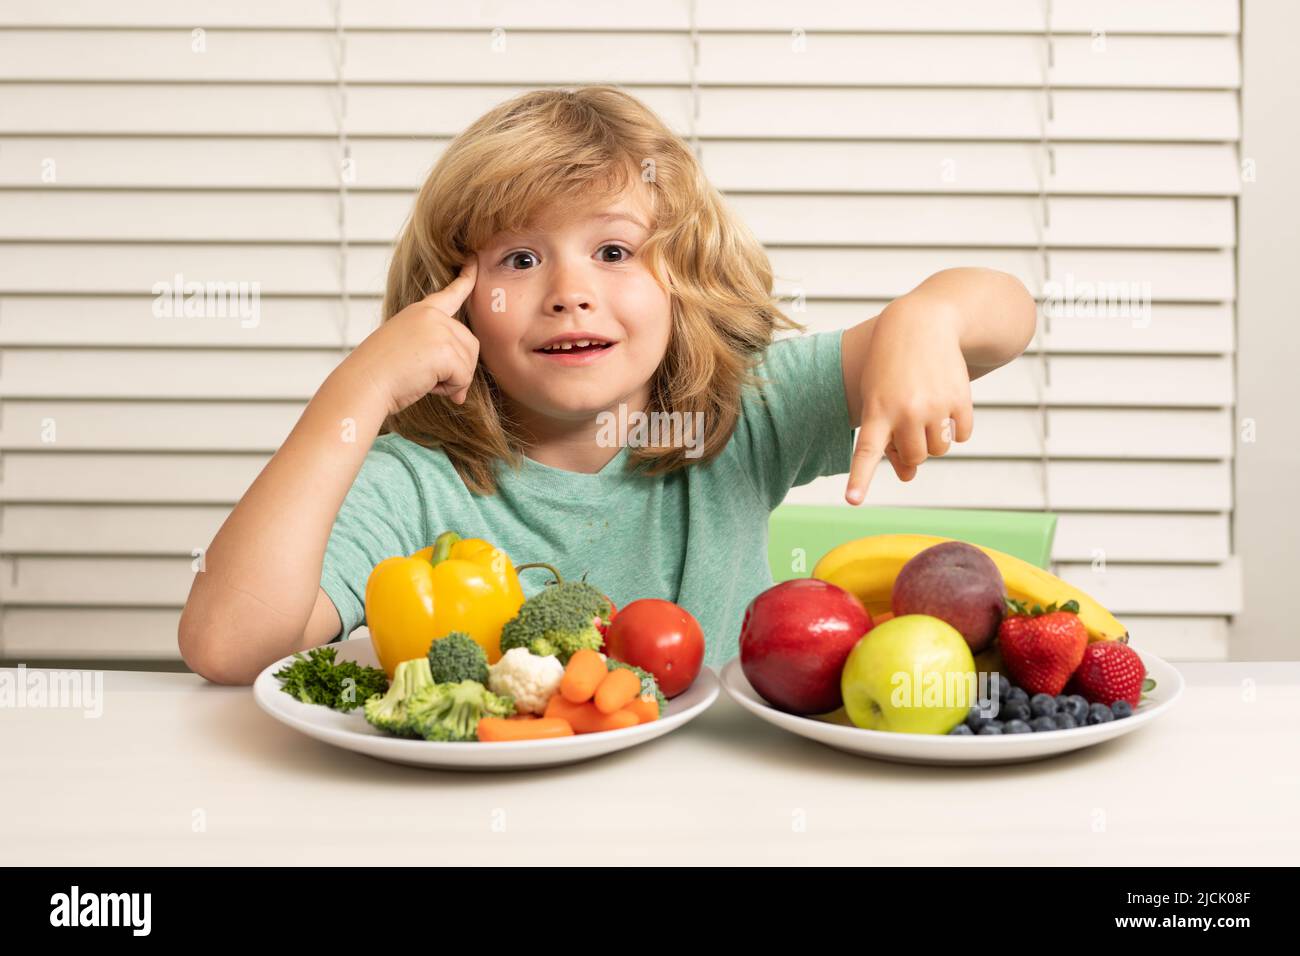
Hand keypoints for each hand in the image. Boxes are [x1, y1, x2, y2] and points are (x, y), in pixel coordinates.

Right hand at [344, 256, 479, 414]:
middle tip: (429, 379)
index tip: (474, 260)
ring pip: (469, 362)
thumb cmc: (379, 373)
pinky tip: (427, 386)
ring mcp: (440, 330)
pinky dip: (450, 389)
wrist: (363, 383)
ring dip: (452, 381)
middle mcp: (433, 316)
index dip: (466, 278)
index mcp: (420, 311)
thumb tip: (462, 391)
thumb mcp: (406, 349)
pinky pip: (464, 377)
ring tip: (423, 380)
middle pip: (470, 343)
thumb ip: (435, 353)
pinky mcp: (445, 350)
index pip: (450, 293)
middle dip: (458, 369)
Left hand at [845, 298, 973, 504]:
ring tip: (926, 411)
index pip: (867, 451)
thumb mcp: (878, 397)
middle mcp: (907, 411)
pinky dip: (956, 428)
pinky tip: (946, 403)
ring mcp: (935, 406)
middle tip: (909, 424)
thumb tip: (908, 476)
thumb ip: (888, 438)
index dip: (860, 478)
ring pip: (939, 450)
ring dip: (934, 439)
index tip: (852, 500)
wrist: (923, 322)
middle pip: (915, 457)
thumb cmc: (891, 367)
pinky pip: (962, 435)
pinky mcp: (961, 399)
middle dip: (912, 449)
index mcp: (877, 410)